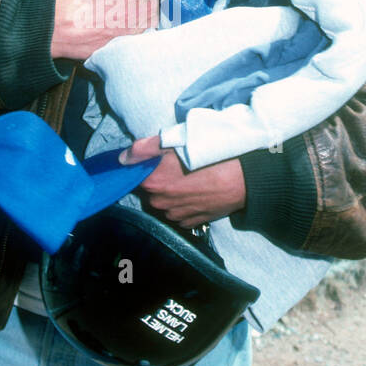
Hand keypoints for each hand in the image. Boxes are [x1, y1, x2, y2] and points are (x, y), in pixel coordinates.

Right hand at [52, 0, 161, 60]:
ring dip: (151, 17)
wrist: (55, 25)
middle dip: (158, 3)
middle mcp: (135, 12)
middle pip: (162, 8)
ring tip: (134, 13)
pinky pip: (143, 38)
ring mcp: (131, 31)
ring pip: (155, 24)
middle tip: (144, 0)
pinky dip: (142, 32)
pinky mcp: (124, 45)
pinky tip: (129, 27)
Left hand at [120, 134, 246, 228]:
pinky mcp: (189, 222)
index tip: (157, 161)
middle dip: (159, 180)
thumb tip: (122, 158)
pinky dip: (183, 204)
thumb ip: (145, 148)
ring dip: (171, 193)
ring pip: (164, 202)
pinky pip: (177, 213)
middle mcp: (159, 202)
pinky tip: (196, 193)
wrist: (243, 180)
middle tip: (177, 167)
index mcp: (152, 182)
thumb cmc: (211, 157)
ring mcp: (174, 215)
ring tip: (189, 180)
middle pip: (149, 190)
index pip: (134, 176)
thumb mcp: (176, 142)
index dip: (144, 167)